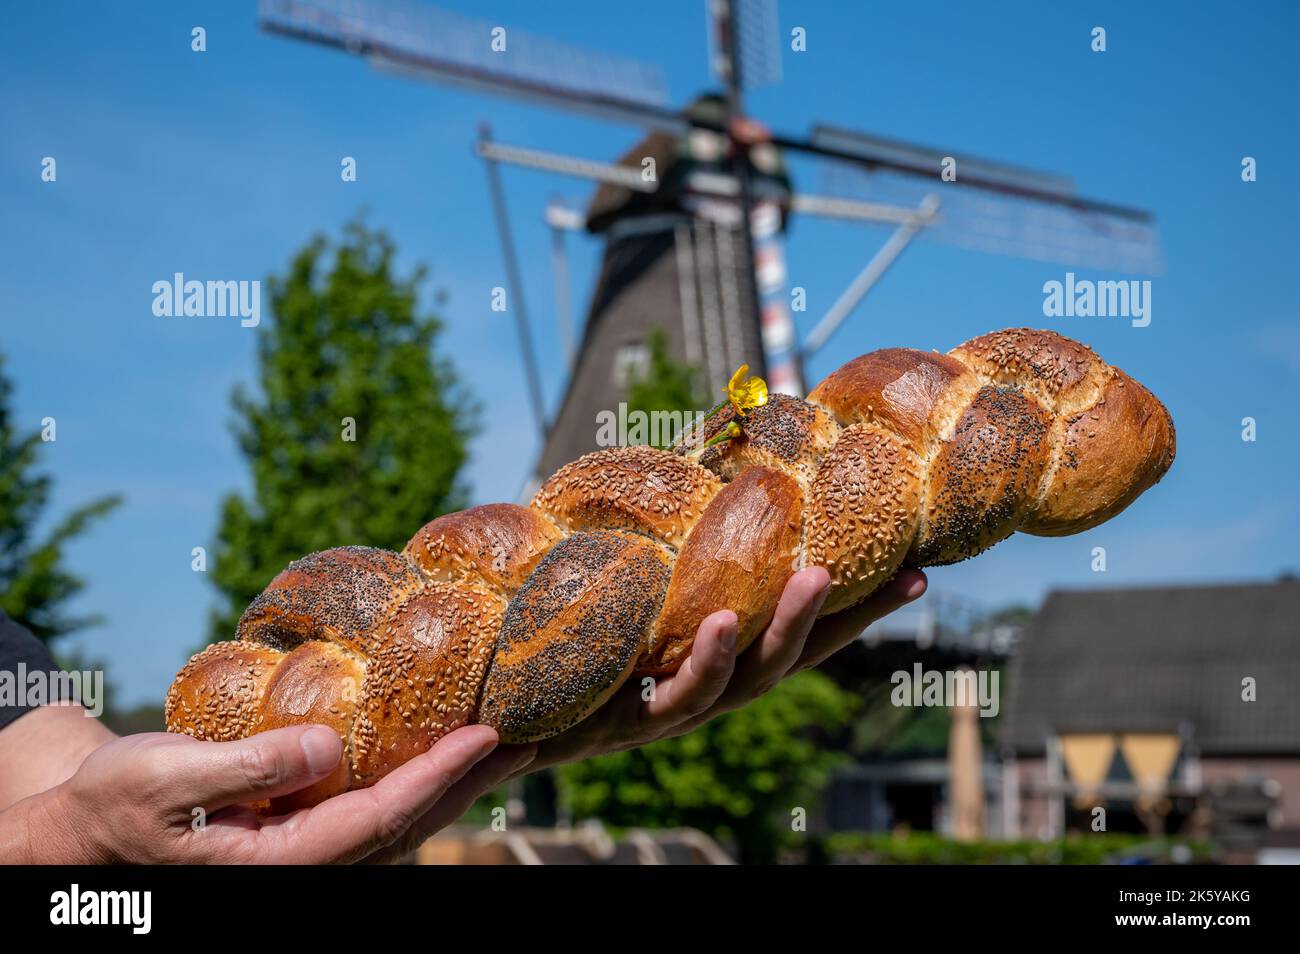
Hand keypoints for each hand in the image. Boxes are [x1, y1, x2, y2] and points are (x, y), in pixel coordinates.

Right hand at [0, 723, 534, 863]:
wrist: (83, 834)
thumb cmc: (116, 807)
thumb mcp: (164, 782)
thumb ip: (246, 766)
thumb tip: (323, 747)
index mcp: (278, 862)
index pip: (379, 818)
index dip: (437, 776)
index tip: (486, 736)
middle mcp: (305, 862)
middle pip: (408, 822)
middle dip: (470, 781)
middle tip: (528, 737)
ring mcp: (306, 849)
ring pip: (398, 818)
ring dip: (452, 781)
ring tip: (504, 743)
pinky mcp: (300, 830)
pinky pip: (372, 806)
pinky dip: (414, 777)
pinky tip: (437, 749)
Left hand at [517, 565, 926, 773]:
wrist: (493, 712)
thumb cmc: (567, 638)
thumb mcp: (627, 584)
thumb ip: (668, 539)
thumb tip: (706, 446)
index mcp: (718, 653)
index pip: (805, 629)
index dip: (864, 606)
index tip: (921, 570)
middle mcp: (709, 683)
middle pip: (796, 655)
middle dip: (850, 614)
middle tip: (904, 572)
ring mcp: (673, 705)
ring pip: (750, 677)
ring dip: (790, 630)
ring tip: (816, 579)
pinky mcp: (626, 717)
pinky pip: (676, 692)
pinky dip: (706, 660)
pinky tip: (724, 621)